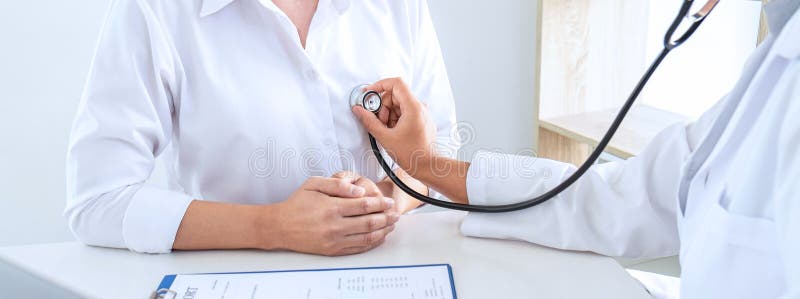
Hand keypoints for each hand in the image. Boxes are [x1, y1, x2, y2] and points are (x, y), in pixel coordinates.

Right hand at [270, 175, 398, 255]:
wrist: (280, 227)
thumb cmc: (297, 203)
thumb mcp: (314, 184)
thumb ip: (338, 185)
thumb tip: (359, 190)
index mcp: (332, 207)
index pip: (364, 205)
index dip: (380, 203)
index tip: (389, 202)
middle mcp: (335, 225)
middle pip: (369, 222)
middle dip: (386, 217)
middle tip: (396, 214)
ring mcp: (334, 240)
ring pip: (366, 237)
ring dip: (383, 231)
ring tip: (391, 225)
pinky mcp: (333, 250)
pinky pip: (358, 248)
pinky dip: (372, 243)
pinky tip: (379, 237)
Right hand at [352, 78, 436, 173]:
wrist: (428, 167)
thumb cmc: (412, 155)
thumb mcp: (385, 137)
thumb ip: (369, 121)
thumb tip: (359, 110)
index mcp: (413, 107)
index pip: (396, 83)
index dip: (379, 85)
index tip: (369, 93)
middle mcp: (420, 107)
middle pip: (394, 95)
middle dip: (383, 107)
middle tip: (379, 123)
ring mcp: (421, 113)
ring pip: (398, 104)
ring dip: (388, 115)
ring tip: (388, 131)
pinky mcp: (421, 119)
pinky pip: (404, 112)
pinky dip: (395, 119)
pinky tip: (393, 132)